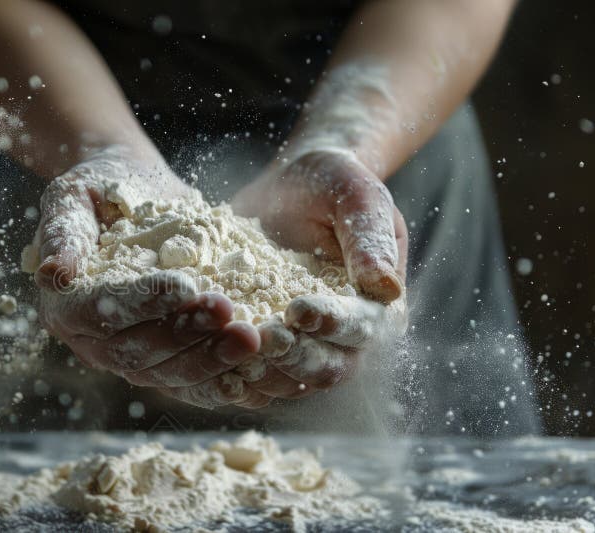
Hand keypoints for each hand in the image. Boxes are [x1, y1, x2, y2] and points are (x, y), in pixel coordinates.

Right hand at [28, 147, 266, 407]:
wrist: (134, 192)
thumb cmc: (100, 189)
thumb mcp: (72, 198)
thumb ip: (62, 232)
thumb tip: (54, 273)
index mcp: (67, 307)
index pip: (103, 314)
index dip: (145, 304)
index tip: (186, 286)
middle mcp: (97, 342)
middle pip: (140, 354)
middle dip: (187, 334)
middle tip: (230, 313)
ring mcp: (134, 355)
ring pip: (172, 374)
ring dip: (213, 359)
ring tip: (252, 337)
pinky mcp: (168, 357)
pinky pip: (195, 380)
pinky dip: (226, 376)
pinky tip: (259, 364)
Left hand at [231, 150, 407, 398]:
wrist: (296, 184)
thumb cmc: (336, 184)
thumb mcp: (358, 197)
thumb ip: (370, 239)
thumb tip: (386, 287)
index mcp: (380, 308)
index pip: (361, 329)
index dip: (331, 325)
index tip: (296, 310)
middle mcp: (348, 338)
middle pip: (326, 367)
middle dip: (293, 356)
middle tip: (258, 335)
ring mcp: (307, 346)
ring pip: (288, 378)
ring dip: (260, 368)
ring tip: (228, 343)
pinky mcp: (270, 344)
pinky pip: (254, 369)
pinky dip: (233, 367)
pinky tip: (208, 350)